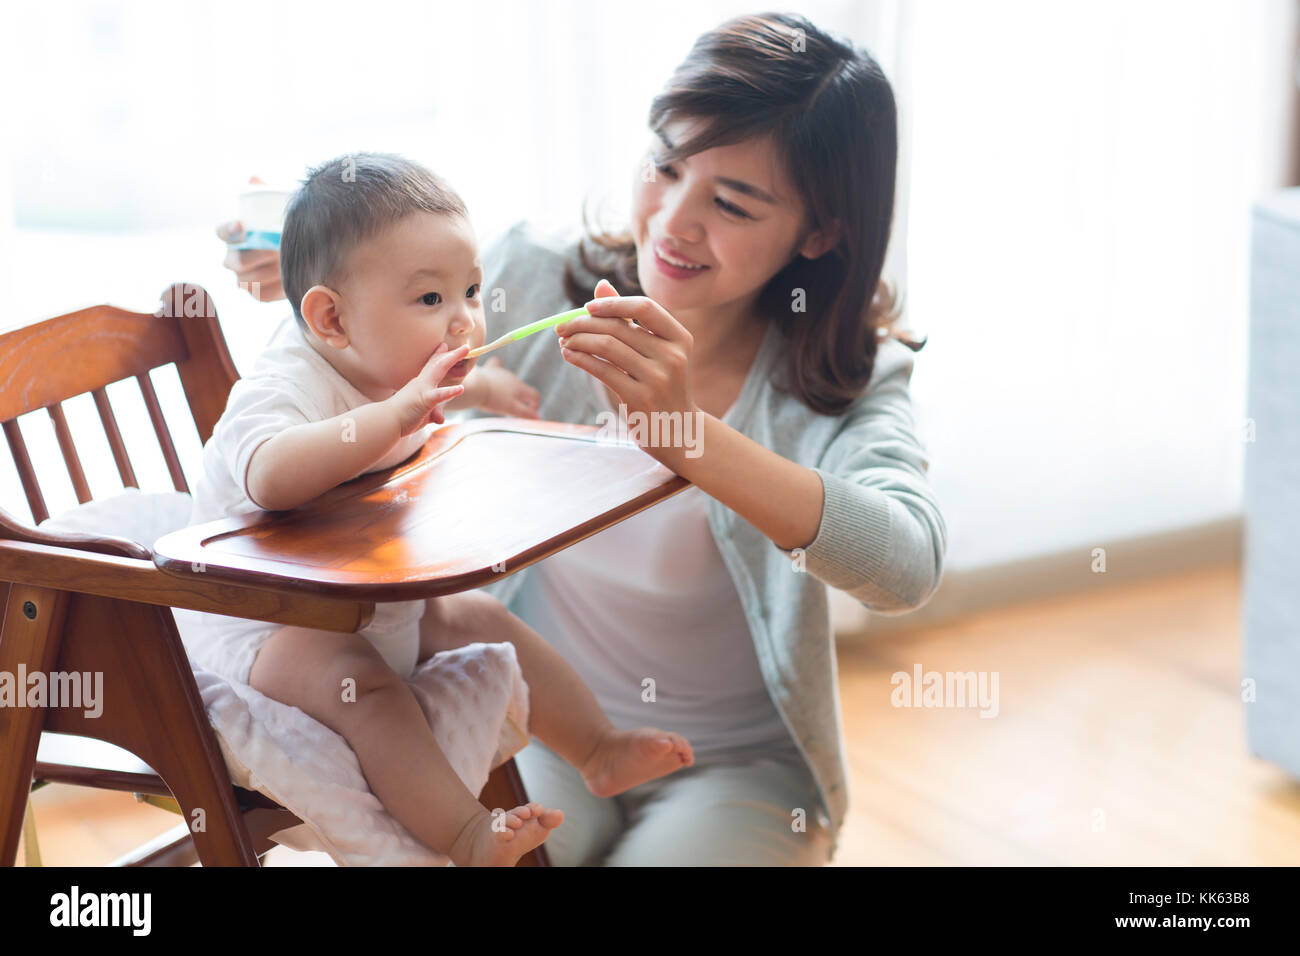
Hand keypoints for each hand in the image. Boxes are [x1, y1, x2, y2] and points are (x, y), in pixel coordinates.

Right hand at [217, 176, 285, 302]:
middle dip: (258, 256)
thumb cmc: (285, 225)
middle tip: (277, 248)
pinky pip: (260, 295)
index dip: (229, 230)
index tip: (243, 225)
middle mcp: (232, 258)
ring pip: (248, 280)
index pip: (222, 233)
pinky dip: (276, 289)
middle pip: (236, 262)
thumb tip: (255, 178)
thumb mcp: (279, 207)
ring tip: (288, 263)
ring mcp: (243, 279)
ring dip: (270, 272)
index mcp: (233, 235)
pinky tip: (289, 279)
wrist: (306, 251)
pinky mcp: (257, 294)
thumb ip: (266, 193)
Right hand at [388, 344, 469, 435]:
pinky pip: (439, 395)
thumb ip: (432, 414)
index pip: (430, 367)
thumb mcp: (420, 414)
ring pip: (439, 370)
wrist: (384, 422)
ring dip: (452, 359)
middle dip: (452, 354)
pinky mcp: (424, 401)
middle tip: (465, 346)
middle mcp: (420, 383)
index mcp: (418, 385)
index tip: (444, 346)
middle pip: (437, 364)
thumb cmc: (399, 419)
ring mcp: (422, 390)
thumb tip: (440, 419)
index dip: (438, 356)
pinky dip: (450, 391)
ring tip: (465, 350)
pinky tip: (461, 388)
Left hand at [474, 357, 540, 418]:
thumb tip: (538, 417)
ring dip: (509, 387)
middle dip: (520, 398)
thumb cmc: (493, 399)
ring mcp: (502, 373)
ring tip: (500, 397)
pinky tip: (493, 375)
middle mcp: (513, 378)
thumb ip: (525, 413)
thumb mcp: (511, 408)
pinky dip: (497, 369)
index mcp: (520, 387)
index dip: (535, 404)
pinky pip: (496, 365)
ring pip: (510, 378)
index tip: (530, 411)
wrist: (474, 385)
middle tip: (511, 408)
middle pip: (522, 388)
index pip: (535, 395)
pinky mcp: (490, 369)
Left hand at [554, 279, 698, 457]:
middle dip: (584, 323)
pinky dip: (580, 359)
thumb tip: (601, 286)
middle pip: (619, 327)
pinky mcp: (640, 398)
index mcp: (680, 338)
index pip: (644, 307)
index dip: (613, 303)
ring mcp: (658, 378)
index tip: (587, 307)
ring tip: (563, 342)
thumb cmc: (661, 385)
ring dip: (578, 340)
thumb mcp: (655, 352)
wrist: (676, 431)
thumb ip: (630, 320)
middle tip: (562, 326)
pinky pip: (602, 370)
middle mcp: (672, 356)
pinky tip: (569, 355)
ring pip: (607, 346)